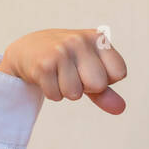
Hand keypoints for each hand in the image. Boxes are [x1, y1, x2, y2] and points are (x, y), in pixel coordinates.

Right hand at [0, 28, 128, 114]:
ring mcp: (61, 50)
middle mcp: (80, 40)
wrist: (28, 50)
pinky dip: (52, 92)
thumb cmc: (67, 61)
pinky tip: (47, 77)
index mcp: (98, 39)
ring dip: (66, 91)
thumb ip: (106, 92)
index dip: (106, 79)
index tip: (90, 70)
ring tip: (58, 74)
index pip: (119, 72)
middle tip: (72, 73)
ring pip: (76, 94)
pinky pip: (57, 95)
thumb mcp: (90, 72)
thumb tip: (121, 109)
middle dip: (85, 87)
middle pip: (99, 84)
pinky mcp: (44, 64)